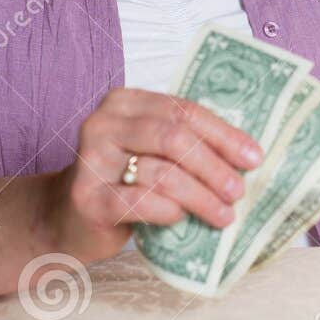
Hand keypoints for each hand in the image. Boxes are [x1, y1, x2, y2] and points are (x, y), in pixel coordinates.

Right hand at [47, 88, 263, 260]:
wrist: (65, 217)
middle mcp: (103, 123)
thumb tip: (247, 154)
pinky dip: (169, 210)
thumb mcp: (148, 150)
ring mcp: (91, 159)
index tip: (254, 158)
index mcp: (124, 101)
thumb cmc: (121, 180)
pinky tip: (182, 218)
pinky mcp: (88, 197)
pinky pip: (140, 201)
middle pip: (174, 138)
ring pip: (162, 172)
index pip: (184, 110)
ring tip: (224, 214)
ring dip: (201, 196)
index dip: (224, 134)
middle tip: (238, 191)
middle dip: (214, 167)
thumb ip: (184, 141)